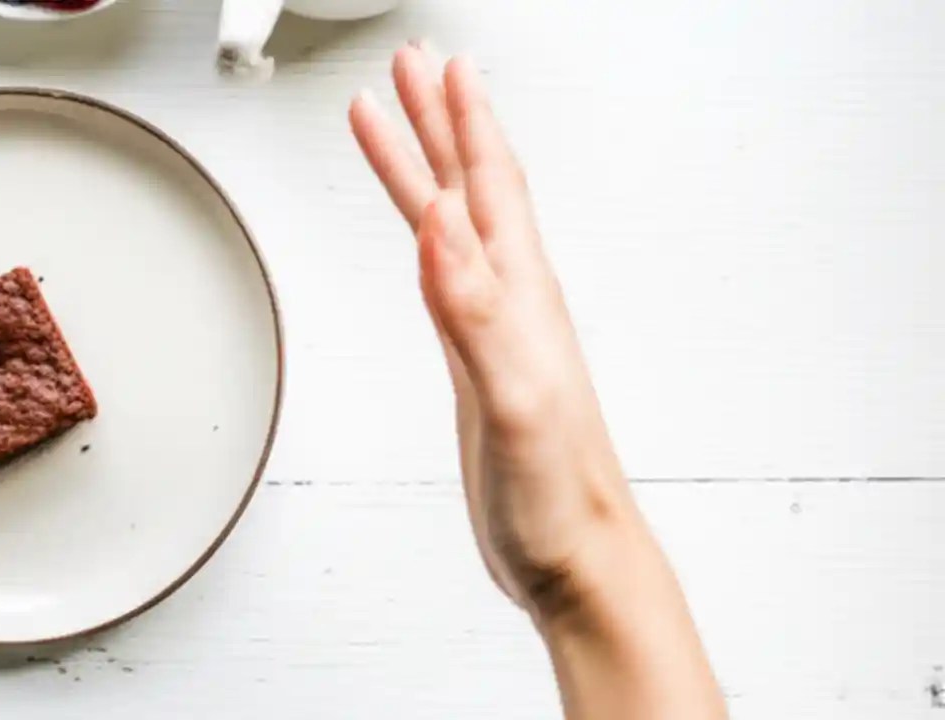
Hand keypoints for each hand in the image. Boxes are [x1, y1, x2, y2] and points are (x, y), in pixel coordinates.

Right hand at [349, 45, 636, 619]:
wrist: (575, 558)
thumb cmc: (559, 494)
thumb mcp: (516, 397)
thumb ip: (477, 310)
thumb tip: (439, 225)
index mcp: (523, 298)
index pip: (489, 186)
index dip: (462, 120)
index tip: (437, 66)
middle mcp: (511, 302)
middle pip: (469, 188)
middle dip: (438, 122)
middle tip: (410, 70)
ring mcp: (494, 330)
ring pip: (453, 226)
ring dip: (425, 171)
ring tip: (391, 128)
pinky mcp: (477, 363)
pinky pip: (445, 275)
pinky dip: (425, 237)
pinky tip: (421, 233)